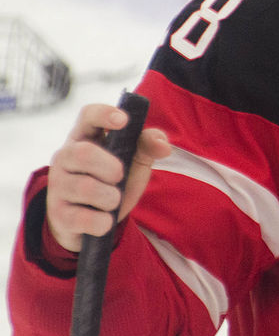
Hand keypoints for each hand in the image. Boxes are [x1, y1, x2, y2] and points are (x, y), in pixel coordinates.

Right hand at [46, 103, 171, 253]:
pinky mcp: (58, 214)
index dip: (104, 114)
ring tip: (113, 200)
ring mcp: (58, 186)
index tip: (124, 121)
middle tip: (119, 175)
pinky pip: (84, 218)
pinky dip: (103, 221)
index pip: (88, 115)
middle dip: (110, 167)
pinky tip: (103, 219)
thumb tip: (163, 146)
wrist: (94, 220)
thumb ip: (148, 146)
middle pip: (83, 153)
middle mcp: (64, 157)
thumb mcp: (134, 160)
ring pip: (85, 188)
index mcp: (85, 137)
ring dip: (111, 197)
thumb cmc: (114, 180)